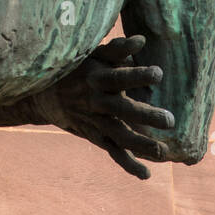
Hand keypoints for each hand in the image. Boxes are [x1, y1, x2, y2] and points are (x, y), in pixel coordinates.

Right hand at [34, 35, 174, 179]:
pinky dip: (128, 164)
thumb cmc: (77, 69)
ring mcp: (94, 121)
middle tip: (170, 120)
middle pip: (122, 110)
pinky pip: (112, 152)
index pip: (119, 77)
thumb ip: (117, 49)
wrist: (44, 95)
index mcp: (97, 78)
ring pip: (118, 135)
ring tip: (162, 152)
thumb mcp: (92, 54)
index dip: (137, 75)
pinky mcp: (95, 136)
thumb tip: (142, 40)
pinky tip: (146, 174)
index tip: (159, 73)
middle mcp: (96, 101)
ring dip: (140, 145)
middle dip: (145, 116)